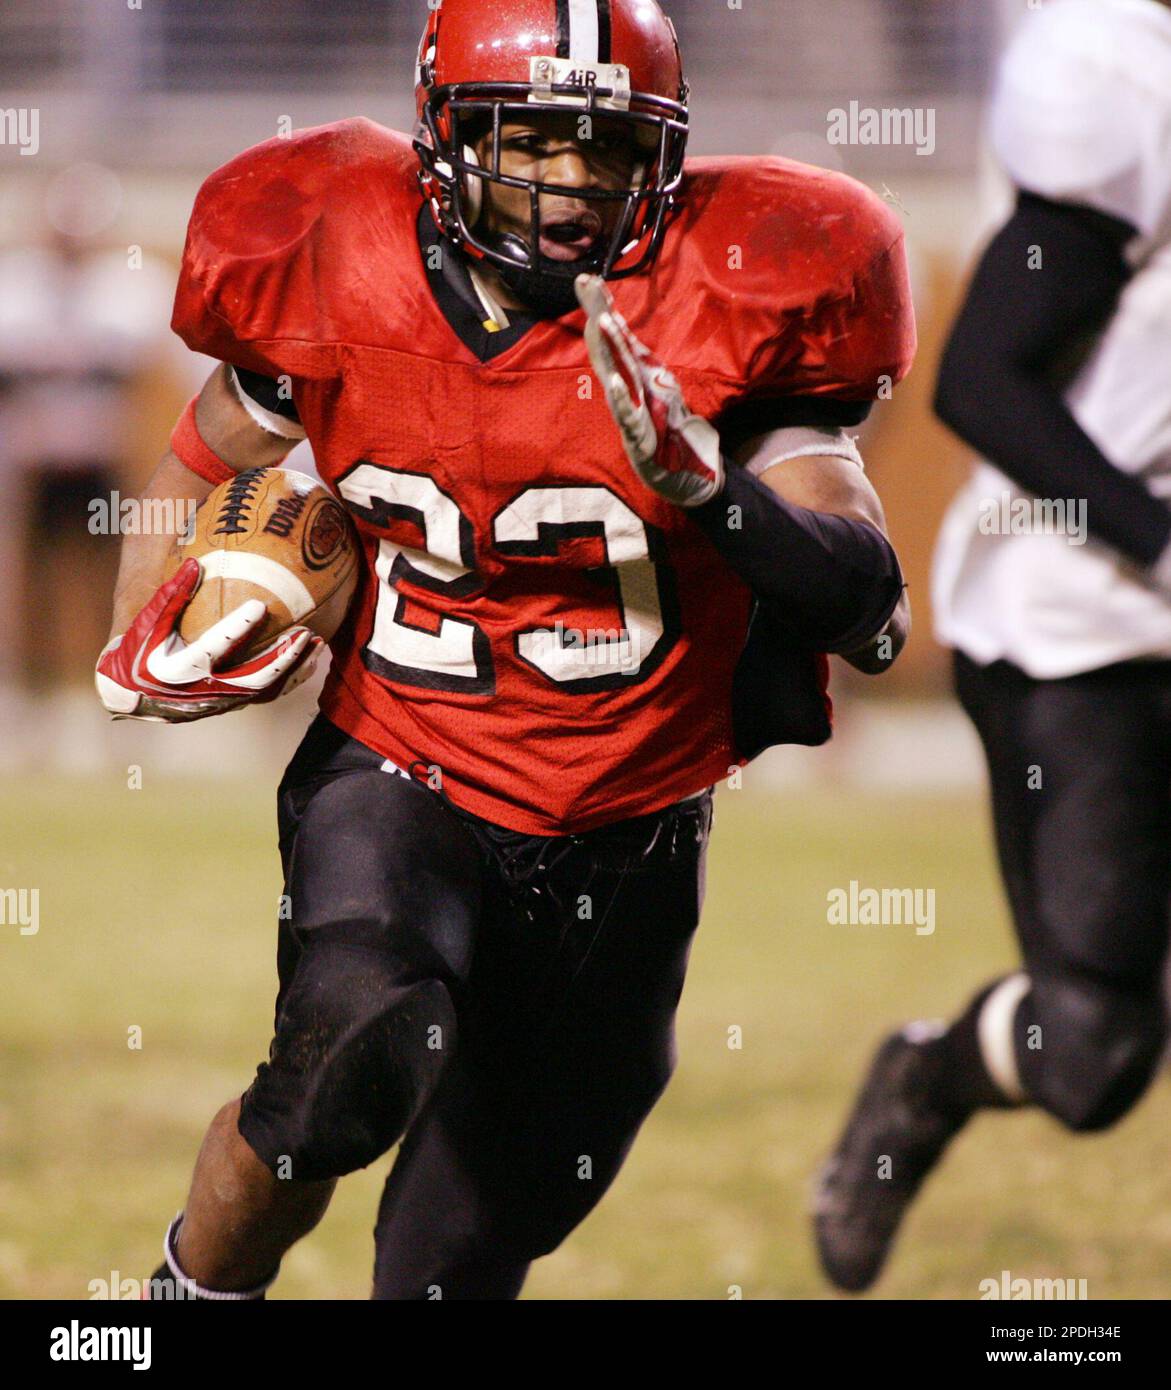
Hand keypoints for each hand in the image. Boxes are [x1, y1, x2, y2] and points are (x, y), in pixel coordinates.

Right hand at [96, 557, 323, 722]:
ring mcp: (222, 701)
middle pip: (253, 679)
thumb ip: (170, 596)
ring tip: (318, 642)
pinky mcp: (233, 703)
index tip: (260, 606)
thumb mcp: (147, 623)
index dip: (236, 629)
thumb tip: (193, 563)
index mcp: (178, 670)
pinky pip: (268, 694)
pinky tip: (311, 658)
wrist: (134, 694)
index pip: (212, 648)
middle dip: (283, 658)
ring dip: (295, 668)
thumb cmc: (139, 651)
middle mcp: (204, 691)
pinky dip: (292, 677)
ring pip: (266, 690)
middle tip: (306, 632)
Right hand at [576, 273, 723, 507]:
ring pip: (614, 375)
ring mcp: (629, 413)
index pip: (612, 336)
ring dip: (607, 349)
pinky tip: (615, 380)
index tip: (588, 278)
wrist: (681, 475)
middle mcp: (624, 390)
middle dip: (597, 314)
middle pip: (607, 347)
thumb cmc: (665, 431)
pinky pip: (627, 415)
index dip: (601, 307)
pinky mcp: (639, 437)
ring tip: (598, 321)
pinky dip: (621, 398)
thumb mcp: (655, 385)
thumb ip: (637, 359)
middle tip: (584, 283)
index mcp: (630, 376)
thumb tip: (620, 329)